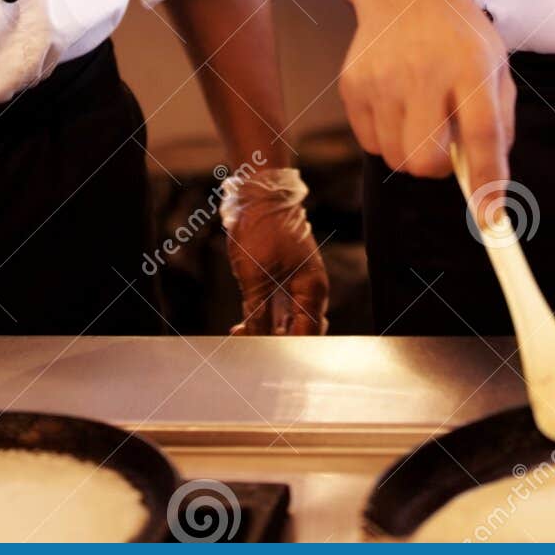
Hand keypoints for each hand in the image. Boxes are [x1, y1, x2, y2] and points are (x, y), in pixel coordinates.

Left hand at [220, 169, 328, 335]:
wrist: (258, 195)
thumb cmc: (262, 230)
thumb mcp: (255, 277)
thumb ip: (259, 314)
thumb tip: (257, 342)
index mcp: (313, 289)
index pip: (307, 335)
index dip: (286, 350)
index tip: (262, 359)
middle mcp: (310, 290)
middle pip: (301, 332)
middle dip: (277, 344)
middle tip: (249, 350)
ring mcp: (298, 284)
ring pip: (288, 322)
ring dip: (267, 333)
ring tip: (241, 338)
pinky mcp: (284, 278)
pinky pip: (278, 308)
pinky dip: (262, 319)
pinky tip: (242, 326)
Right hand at [339, 0, 515, 196]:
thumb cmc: (457, 35)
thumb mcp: (495, 64)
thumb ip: (498, 121)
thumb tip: (488, 181)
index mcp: (471, 67)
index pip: (482, 136)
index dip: (487, 183)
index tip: (491, 219)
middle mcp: (424, 73)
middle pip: (426, 161)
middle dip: (439, 167)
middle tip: (445, 143)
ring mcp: (382, 79)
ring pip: (396, 158)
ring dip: (412, 151)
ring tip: (420, 114)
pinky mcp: (352, 85)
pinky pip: (371, 142)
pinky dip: (387, 136)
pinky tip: (397, 102)